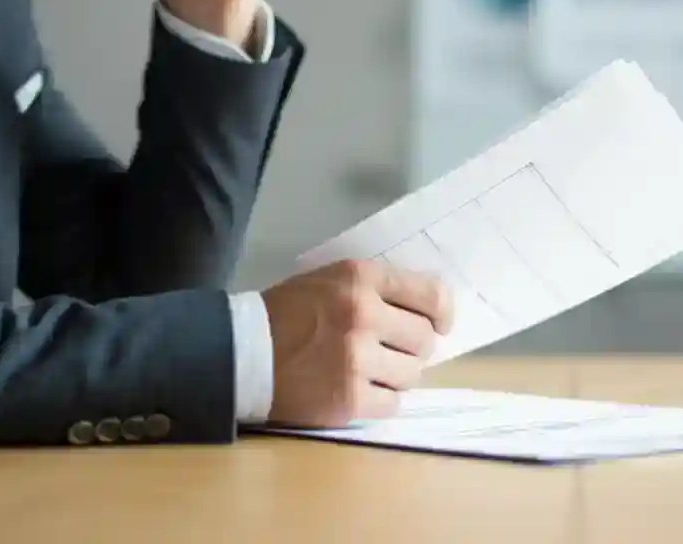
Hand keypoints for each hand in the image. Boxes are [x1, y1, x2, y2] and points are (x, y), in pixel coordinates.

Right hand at [262, 260, 454, 427]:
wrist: (239, 353)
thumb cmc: (287, 313)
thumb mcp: (331, 280)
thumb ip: (377, 288)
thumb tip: (431, 311)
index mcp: (360, 279)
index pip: (431, 295)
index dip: (443, 313)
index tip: (441, 324)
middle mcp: (364, 316)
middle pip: (425, 339)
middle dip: (413, 347)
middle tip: (391, 350)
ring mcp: (357, 360)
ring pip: (412, 374)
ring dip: (397, 375)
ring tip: (371, 371)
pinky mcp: (349, 399)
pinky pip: (392, 403)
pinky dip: (381, 399)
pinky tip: (359, 390)